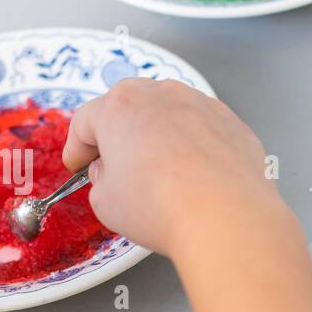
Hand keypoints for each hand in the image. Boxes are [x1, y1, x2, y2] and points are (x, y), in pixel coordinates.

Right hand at [62, 78, 282, 256]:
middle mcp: (162, 94)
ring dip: (160, 139)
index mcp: (120, 105)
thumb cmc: (159, 206)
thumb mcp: (105, 202)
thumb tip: (112, 173)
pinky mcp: (233, 124)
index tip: (78, 166)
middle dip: (119, 136)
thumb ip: (101, 179)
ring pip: (170, 118)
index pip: (86, 122)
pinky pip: (204, 133)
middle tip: (115, 168)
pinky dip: (195, 149)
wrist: (227, 217)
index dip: (77, 148)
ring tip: (159, 174)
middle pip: (129, 110)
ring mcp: (203, 105)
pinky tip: (195, 178)